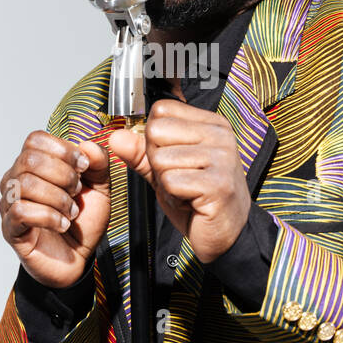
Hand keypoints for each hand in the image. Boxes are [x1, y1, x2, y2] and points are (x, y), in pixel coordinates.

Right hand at [0, 131, 110, 287]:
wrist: (78, 260)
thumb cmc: (82, 222)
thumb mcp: (99, 188)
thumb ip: (98, 163)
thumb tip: (87, 146)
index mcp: (36, 165)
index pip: (35, 140)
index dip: (62, 149)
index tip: (83, 166)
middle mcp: (17, 180)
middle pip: (29, 159)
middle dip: (62, 173)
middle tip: (77, 191)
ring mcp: (10, 204)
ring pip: (25, 184)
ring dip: (57, 197)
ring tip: (71, 212)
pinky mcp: (10, 228)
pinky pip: (20, 211)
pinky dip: (48, 216)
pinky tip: (62, 224)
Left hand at [106, 99, 249, 263]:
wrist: (226, 233)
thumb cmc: (198, 198)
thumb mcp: (165, 169)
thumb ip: (140, 152)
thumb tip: (116, 137)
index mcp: (210, 124)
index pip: (162, 110)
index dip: (154, 136)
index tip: (172, 156)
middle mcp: (219, 135)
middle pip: (157, 131)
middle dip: (157, 160)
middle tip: (180, 176)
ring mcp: (221, 158)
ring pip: (161, 159)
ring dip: (166, 181)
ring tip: (187, 190)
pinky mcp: (218, 184)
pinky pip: (171, 182)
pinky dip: (174, 197)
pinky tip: (191, 201)